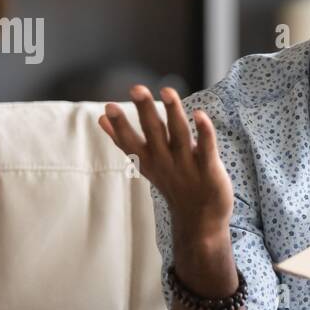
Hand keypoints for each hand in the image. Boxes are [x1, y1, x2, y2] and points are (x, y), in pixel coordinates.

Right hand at [98, 85, 234, 253]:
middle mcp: (165, 161)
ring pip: (180, 135)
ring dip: (173, 112)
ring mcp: (187, 166)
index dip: (119, 126)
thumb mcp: (145, 164)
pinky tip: (200, 113)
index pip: (130, 142)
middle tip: (136, 88)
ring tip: (167, 90)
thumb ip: (125, 141)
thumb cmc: (172, 184)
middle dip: (145, 110)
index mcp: (149, 160)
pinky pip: (207, 149)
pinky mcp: (209, 170)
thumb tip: (100, 119)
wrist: (200, 220)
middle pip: (154, 132)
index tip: (107, 108)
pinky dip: (204, 132)